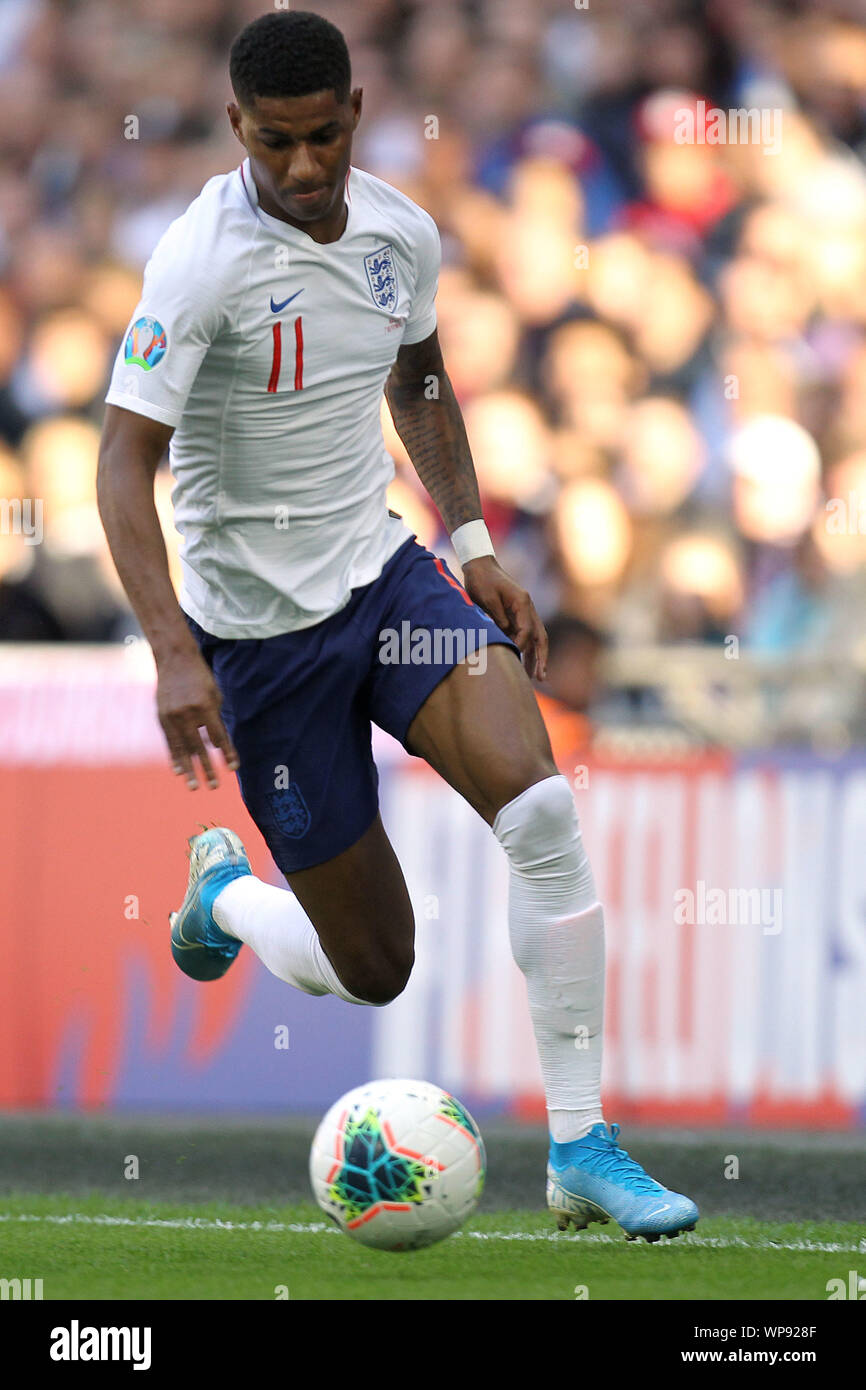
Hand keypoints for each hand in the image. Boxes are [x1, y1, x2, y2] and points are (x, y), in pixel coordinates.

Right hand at [156, 649, 238, 789]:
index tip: (233, 768)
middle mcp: (188, 713)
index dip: (226, 752)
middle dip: (207, 768)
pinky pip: (169, 742)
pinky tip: (179, 771)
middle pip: (199, 747)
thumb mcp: (215, 695)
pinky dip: (174, 757)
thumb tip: (217, 746)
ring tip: (193, 787)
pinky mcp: (161, 717)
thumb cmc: (201, 678)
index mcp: (205, 706)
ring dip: (189, 769)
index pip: (218, 736)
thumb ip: (216, 720)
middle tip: (214, 786)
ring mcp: (172, 716)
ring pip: (182, 749)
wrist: (175, 660)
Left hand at [461, 556, 547, 680]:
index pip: (527, 630)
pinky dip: (527, 649)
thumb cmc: (482, 580)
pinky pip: (526, 635)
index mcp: (522, 602)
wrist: (480, 565)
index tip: (513, 658)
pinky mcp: (517, 615)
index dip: (520, 646)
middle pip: (540, 637)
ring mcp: (524, 611)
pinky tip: (524, 663)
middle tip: (541, 677)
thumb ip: (497, 618)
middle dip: (541, 658)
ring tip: (537, 677)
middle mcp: (528, 608)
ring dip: (536, 657)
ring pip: (536, 638)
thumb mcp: (486, 599)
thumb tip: (506, 635)